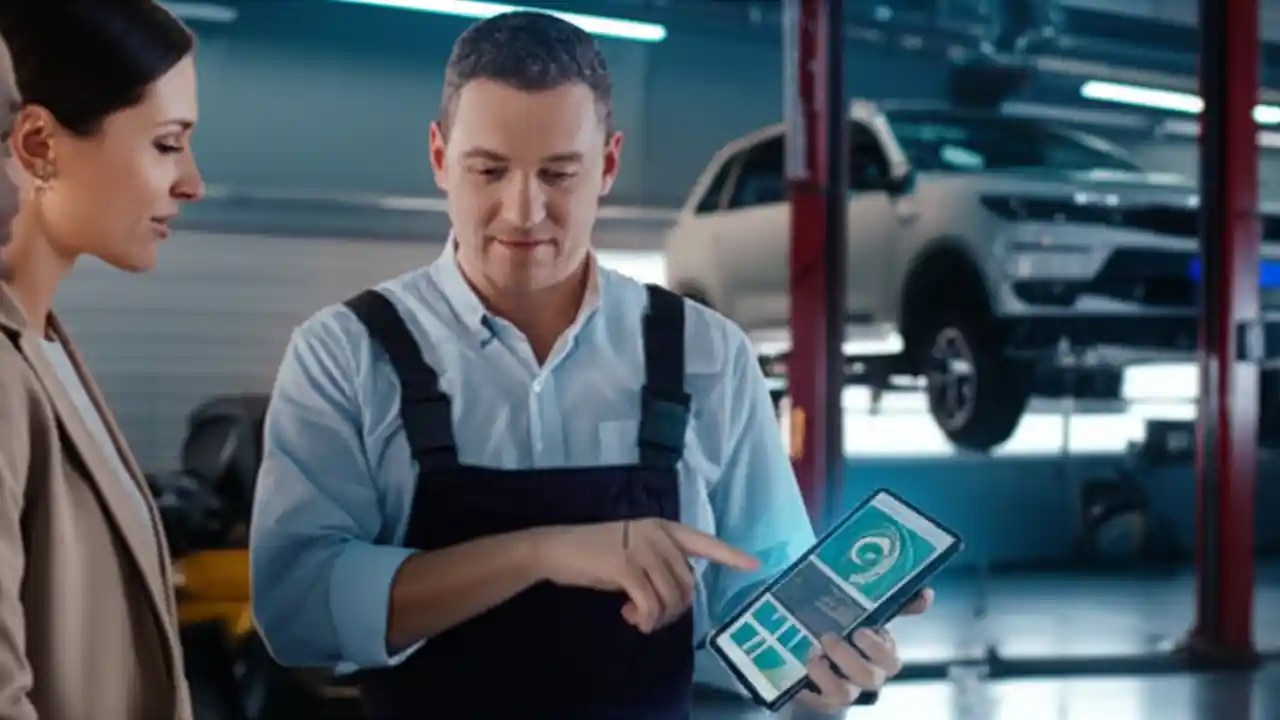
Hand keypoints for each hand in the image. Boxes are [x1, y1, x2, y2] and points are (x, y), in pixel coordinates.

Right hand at [531, 518, 759, 632]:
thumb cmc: (595, 553)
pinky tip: (629, 617)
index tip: (754, 564)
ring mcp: (641, 549)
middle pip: (686, 584)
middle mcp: (657, 535)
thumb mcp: (634, 551)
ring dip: (656, 618)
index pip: (703, 542)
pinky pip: (649, 604)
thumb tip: (674, 595)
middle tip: (650, 618)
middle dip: (674, 610)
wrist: (558, 548)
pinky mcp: (625, 567)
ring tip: (636, 618)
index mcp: (662, 528)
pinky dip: (644, 619)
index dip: (729, 555)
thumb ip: (658, 564)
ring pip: (669, 597)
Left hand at [796, 588, 933, 713]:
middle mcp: (866, 676)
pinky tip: (803, 664)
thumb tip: (927, 595)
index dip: (878, 649)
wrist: (809, 644)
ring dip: (827, 674)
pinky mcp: (823, 700)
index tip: (860, 631)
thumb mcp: (867, 611)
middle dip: (849, 659)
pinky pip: (820, 700)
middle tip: (829, 637)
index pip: (890, 661)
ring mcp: (845, 690)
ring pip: (845, 695)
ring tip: (812, 653)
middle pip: (870, 679)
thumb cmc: (846, 627)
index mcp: (880, 656)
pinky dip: (811, 684)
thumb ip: (896, 604)